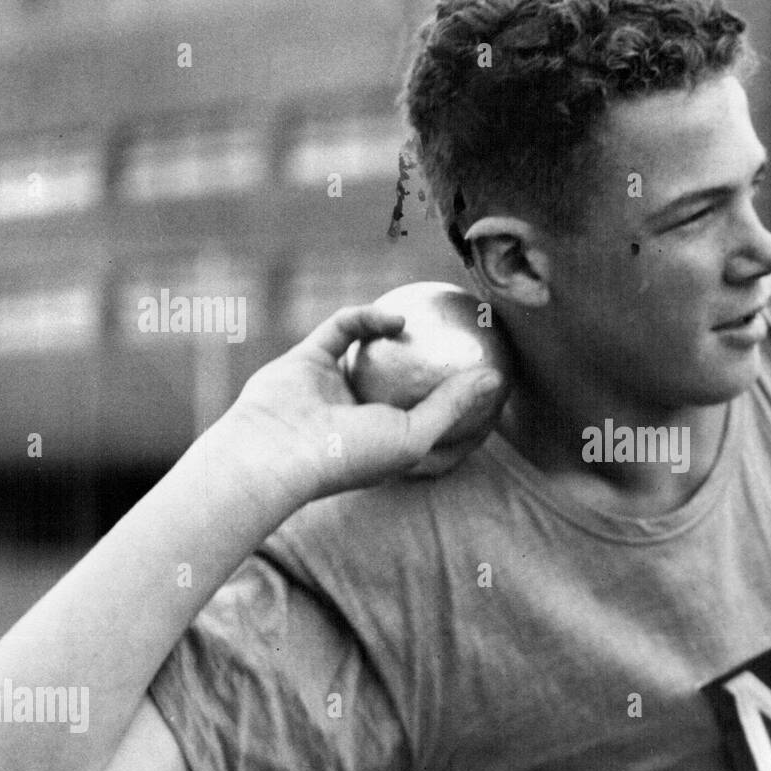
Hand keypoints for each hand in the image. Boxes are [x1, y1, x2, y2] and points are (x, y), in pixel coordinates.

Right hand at [217, 305, 505, 503]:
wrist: (275, 451)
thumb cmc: (349, 454)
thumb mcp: (414, 435)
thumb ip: (452, 405)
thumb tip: (495, 378)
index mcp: (384, 440)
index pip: (427, 416)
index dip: (454, 398)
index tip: (486, 373)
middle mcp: (358, 414)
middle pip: (401, 379)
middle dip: (429, 358)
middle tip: (462, 333)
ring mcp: (332, 385)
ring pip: (371, 349)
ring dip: (398, 330)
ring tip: (434, 316)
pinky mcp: (308, 358)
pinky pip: (343, 329)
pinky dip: (368, 319)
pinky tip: (398, 316)